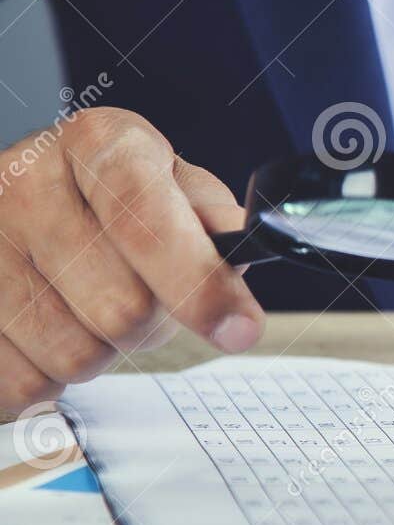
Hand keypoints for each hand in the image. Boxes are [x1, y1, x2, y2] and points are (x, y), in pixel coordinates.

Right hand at [0, 107, 263, 410]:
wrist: (28, 205)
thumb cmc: (118, 202)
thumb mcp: (175, 189)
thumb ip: (213, 220)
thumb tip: (240, 247)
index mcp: (98, 144)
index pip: (149, 225)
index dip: (200, 286)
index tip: (239, 330)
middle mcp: (26, 183)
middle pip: (120, 308)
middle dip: (149, 325)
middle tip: (141, 299)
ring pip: (72, 353)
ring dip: (99, 353)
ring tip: (88, 309)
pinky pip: (22, 380)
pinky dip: (48, 376)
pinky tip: (45, 333)